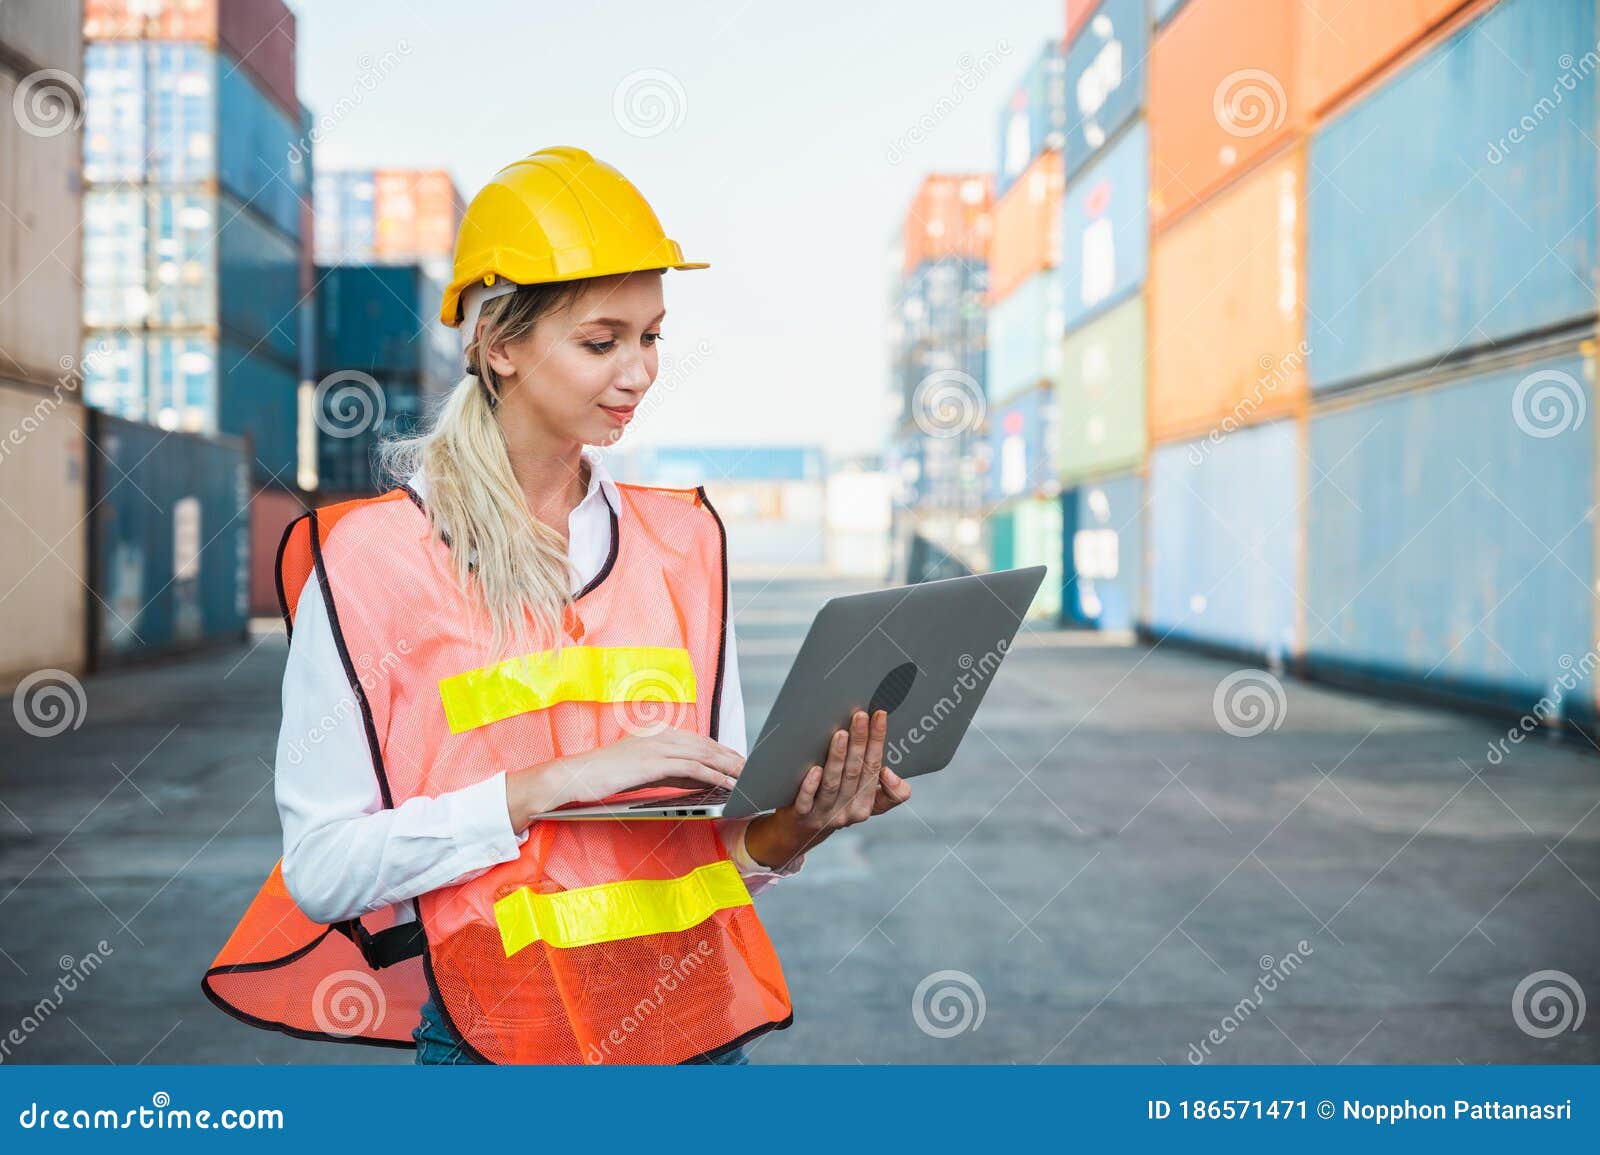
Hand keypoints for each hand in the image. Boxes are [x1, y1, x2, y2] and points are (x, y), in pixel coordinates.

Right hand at [505, 727, 744, 831]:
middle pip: (706, 745)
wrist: (576, 777)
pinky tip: (727, 783)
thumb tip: (695, 778)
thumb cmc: (605, 777)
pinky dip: (714, 775)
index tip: (738, 761)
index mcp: (657, 733)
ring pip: (704, 755)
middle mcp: (660, 735)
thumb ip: (667, 769)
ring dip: (729, 766)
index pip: (698, 740)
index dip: (721, 750)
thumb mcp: (641, 769)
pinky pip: (693, 768)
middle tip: (751, 769)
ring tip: (746, 777)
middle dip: (731, 757)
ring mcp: (657, 746)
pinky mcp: (654, 762)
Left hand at [743, 708, 913, 868]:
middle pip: (856, 772)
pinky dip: (811, 786)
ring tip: (841, 734)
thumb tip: (889, 772)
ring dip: (838, 758)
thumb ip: (888, 791)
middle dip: (860, 741)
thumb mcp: (865, 802)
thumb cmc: (836, 804)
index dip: (878, 741)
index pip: (875, 768)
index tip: (879, 716)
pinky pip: (807, 801)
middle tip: (860, 715)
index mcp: (866, 804)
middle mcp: (848, 811)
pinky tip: (814, 768)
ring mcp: (824, 814)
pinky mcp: (802, 816)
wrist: (799, 830)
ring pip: (834, 784)